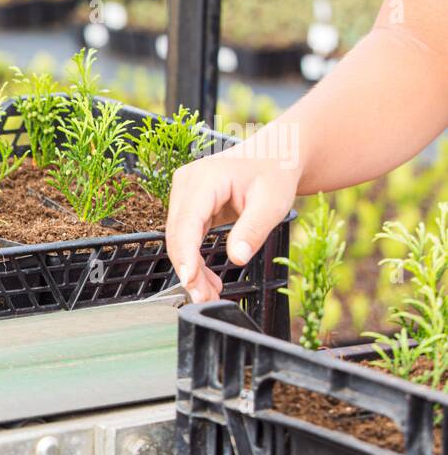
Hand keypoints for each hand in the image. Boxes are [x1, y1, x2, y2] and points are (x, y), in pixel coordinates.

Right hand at [166, 143, 301, 303]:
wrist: (276, 156)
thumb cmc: (276, 173)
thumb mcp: (272, 203)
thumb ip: (253, 230)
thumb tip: (237, 258)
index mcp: (204, 179)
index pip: (186, 222)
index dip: (186, 254)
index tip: (190, 281)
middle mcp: (186, 184)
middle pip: (178, 235)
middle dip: (189, 269)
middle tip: (206, 298)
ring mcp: (184, 194)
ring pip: (179, 240)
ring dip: (191, 268)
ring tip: (210, 293)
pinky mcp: (188, 205)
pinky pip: (186, 237)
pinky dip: (195, 259)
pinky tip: (207, 278)